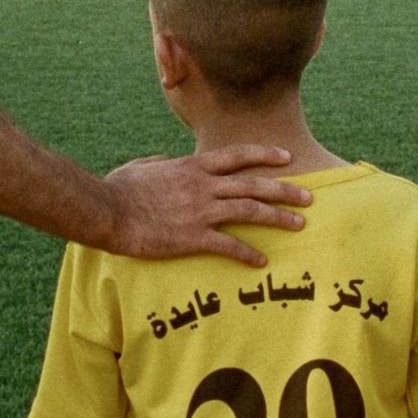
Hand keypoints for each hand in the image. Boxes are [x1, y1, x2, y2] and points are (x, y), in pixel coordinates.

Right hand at [102, 147, 309, 266]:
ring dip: (278, 218)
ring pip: (250, 211)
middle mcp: (203, 185)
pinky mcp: (194, 237)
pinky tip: (261, 262)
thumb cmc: (119, 189)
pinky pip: (229, 246)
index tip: (286, 158)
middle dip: (285, 190)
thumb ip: (159, 161)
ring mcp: (201, 211)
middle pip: (254, 184)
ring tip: (298, 225)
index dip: (265, 155)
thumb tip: (166, 159)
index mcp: (192, 166)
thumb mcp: (140, 166)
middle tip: (308, 197)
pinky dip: (248, 254)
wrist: (108, 212)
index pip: (237, 156)